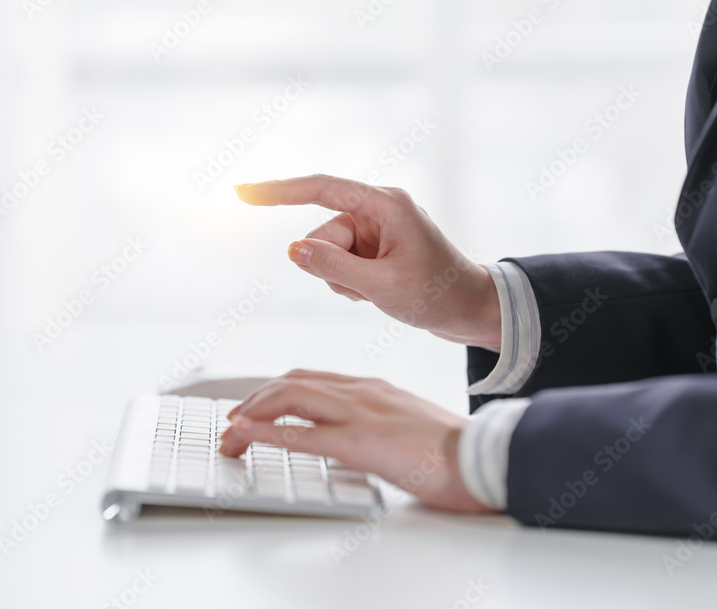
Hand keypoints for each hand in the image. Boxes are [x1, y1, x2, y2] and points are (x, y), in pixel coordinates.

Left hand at [218, 369, 495, 513]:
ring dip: (251, 416)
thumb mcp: (408, 430)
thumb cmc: (455, 452)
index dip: (273, 393)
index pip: (311, 379)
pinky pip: (304, 434)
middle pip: (292, 383)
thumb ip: (378, 427)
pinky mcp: (362, 443)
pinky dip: (267, 433)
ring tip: (229, 436)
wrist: (486, 458)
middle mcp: (362, 393)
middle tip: (230, 425)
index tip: (252, 409)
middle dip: (253, 402)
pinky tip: (244, 436)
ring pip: (290, 398)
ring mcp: (361, 414)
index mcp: (374, 389)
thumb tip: (355, 444)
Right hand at [235, 174, 501, 349]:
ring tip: (379, 292)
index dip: (279, 191)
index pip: (320, 188)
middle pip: (322, 235)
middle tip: (368, 288)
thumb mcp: (383, 286)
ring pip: (328, 254)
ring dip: (343, 280)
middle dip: (333, 267)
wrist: (472, 311)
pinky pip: (341, 265)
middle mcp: (378, 210)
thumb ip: (333, 268)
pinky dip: (351, 284)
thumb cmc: (438, 295)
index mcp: (385, 204)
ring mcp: (376, 230)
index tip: (244, 194)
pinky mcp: (375, 248)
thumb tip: (293, 249)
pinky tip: (378, 294)